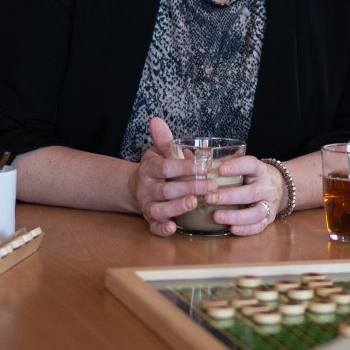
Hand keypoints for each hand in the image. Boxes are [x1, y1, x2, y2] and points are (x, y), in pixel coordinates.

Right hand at [133, 117, 219, 236]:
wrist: (138, 187)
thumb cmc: (157, 168)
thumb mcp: (159, 152)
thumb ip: (164, 140)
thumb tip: (156, 120)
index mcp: (149, 169)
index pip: (166, 167)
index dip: (184, 167)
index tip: (204, 167)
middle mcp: (146, 189)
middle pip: (166, 190)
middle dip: (189, 188)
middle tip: (211, 186)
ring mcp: (147, 206)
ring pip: (159, 210)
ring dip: (176, 207)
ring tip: (194, 203)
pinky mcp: (150, 220)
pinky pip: (154, 228)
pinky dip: (162, 229)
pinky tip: (174, 228)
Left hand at [199, 155, 282, 236]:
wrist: (277, 187)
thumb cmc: (251, 176)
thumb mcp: (241, 166)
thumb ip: (219, 162)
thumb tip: (188, 154)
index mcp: (259, 170)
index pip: (251, 165)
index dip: (236, 167)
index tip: (220, 169)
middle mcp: (266, 187)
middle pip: (251, 192)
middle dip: (229, 196)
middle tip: (210, 198)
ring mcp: (269, 204)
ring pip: (256, 213)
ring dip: (236, 216)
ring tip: (216, 217)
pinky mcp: (268, 219)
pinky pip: (258, 227)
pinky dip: (245, 229)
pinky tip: (231, 229)